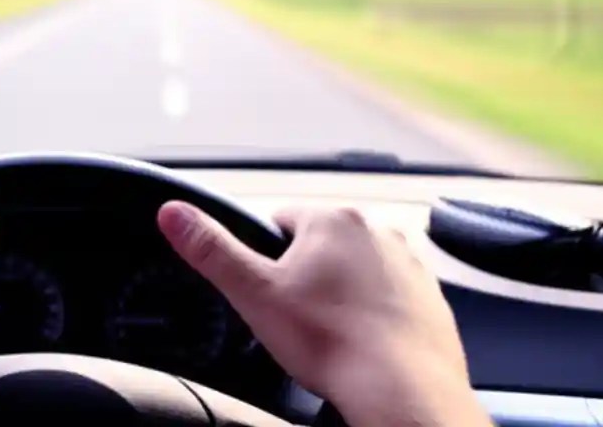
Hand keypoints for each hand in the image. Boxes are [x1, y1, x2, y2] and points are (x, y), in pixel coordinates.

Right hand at [158, 202, 488, 426]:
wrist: (401, 390)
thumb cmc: (331, 343)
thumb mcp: (254, 293)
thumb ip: (210, 249)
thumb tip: (172, 212)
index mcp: (332, 220)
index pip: (281, 222)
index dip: (267, 260)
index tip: (270, 294)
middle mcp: (378, 232)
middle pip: (321, 246)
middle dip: (306, 277)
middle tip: (297, 319)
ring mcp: (410, 265)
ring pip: (357, 272)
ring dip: (342, 294)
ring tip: (331, 335)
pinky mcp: (430, 299)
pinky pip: (390, 299)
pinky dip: (375, 317)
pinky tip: (362, 345)